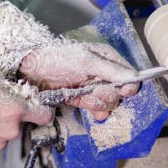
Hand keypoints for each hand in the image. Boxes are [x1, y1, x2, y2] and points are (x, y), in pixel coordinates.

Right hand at [0, 79, 53, 153]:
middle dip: (13, 116)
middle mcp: (12, 128)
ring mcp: (0, 141)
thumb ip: (9, 88)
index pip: (45, 115)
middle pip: (22, 123)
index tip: (40, 108)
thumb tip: (17, 91)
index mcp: (16, 110)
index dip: (43, 111)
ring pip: (7, 132)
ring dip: (0, 125)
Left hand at [19, 42, 139, 119]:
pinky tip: (82, 103)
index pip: (131, 76)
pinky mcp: (86, 99)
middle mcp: (105, 73)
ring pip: (109, 103)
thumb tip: (135, 79)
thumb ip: (111, 71)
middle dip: (105, 94)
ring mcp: (95, 87)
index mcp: (109, 58)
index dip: (126, 86)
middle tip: (91, 88)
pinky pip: (97, 109)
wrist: (33, 73)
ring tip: (81, 93)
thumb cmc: (58, 60)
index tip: (120, 90)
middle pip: (120, 93)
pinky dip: (90, 108)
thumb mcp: (87, 62)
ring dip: (95, 101)